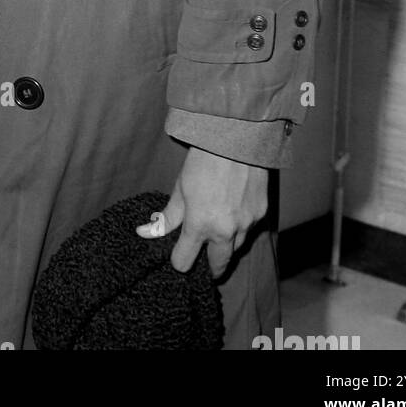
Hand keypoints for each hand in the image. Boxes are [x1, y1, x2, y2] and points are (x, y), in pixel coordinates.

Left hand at [135, 145, 268, 276]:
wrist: (234, 140)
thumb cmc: (201, 163)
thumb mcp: (180, 189)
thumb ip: (166, 217)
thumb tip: (143, 233)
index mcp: (199, 225)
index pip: (184, 261)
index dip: (179, 260)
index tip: (179, 256)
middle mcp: (226, 231)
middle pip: (218, 266)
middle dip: (211, 266)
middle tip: (205, 258)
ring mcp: (247, 224)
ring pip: (237, 248)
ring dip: (228, 245)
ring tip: (220, 231)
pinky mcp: (262, 214)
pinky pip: (250, 229)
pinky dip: (242, 226)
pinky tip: (235, 211)